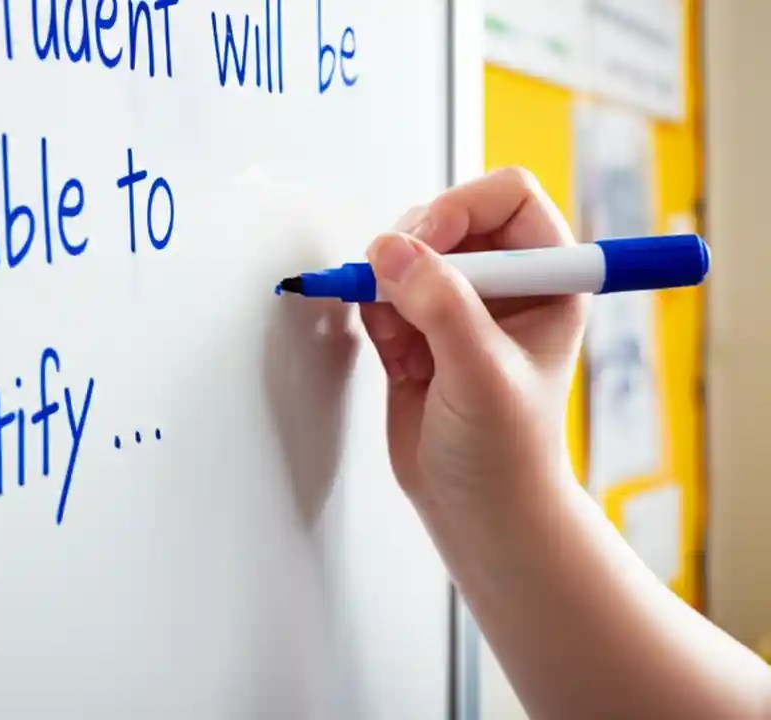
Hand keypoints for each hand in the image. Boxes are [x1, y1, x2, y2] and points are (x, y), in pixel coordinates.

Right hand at [359, 168, 585, 507]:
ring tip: (401, 338)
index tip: (427, 241)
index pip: (506, 197)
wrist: (476, 509)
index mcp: (550, 278)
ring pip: (405, 251)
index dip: (461, 208)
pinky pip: (380, 290)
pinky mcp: (417, 329)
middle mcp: (506, 283)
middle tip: (396, 288)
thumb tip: (391, 250)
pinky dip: (372, 310)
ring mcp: (458, 305)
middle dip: (412, 247)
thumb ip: (440, 306)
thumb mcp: (481, 374)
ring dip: (387, 284)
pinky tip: (394, 354)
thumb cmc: (508, 453)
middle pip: (446, 216)